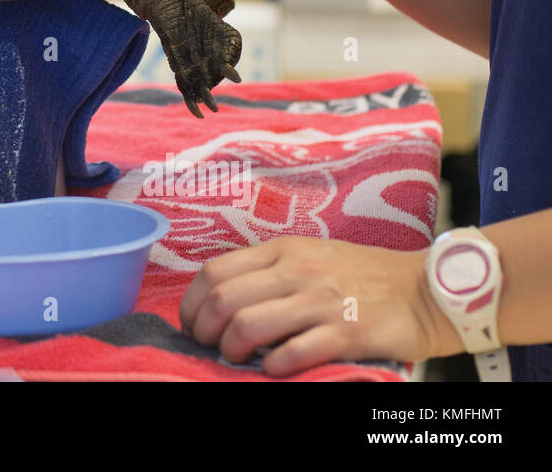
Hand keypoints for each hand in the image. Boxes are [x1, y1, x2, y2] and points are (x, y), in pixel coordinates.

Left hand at [179, 237, 463, 376]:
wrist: (427, 288)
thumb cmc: (363, 274)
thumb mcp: (311, 256)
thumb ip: (270, 270)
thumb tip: (223, 299)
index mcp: (283, 250)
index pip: (216, 272)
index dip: (192, 302)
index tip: (191, 324)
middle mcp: (297, 271)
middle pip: (226, 299)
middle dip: (205, 329)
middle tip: (209, 345)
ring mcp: (322, 301)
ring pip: (251, 324)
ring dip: (232, 348)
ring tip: (236, 358)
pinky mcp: (348, 332)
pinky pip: (295, 351)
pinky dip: (273, 365)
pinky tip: (271, 369)